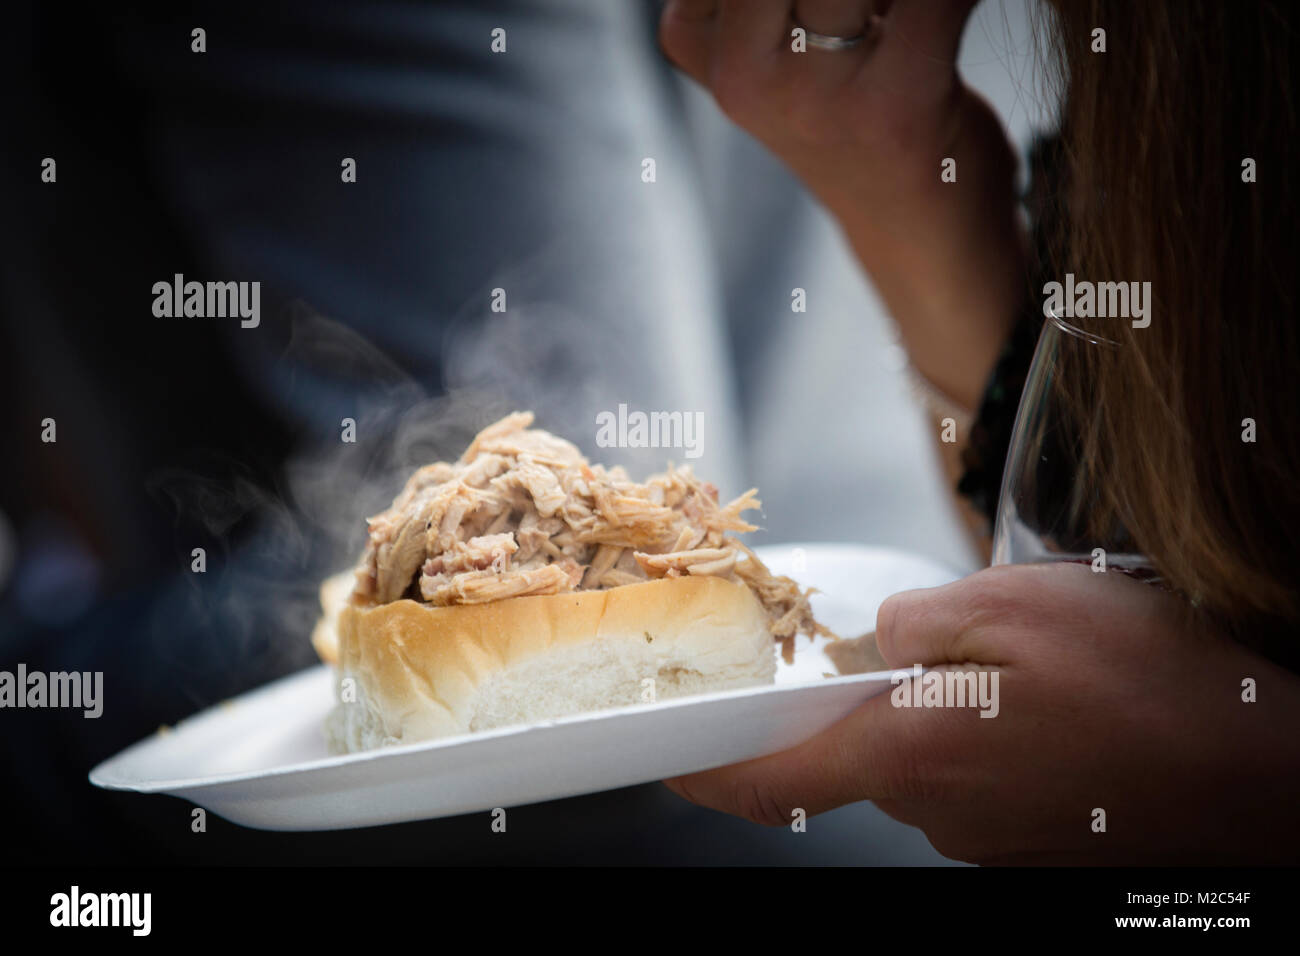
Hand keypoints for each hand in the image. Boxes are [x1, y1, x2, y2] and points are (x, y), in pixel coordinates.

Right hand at [659, 0, 1025, 407]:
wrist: (920, 233)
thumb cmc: (862, 114)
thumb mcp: (786, 43)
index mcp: (702, 41)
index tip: (860, 6)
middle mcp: (742, 75)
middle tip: (890, 8)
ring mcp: (812, 98)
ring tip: (910, 17)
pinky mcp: (895, 108)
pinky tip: (965, 10)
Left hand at [663, 563, 1299, 863]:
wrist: (1260, 774)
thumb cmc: (1144, 687)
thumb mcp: (1012, 605)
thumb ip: (918, 622)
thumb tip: (883, 642)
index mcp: (911, 755)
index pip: (773, 778)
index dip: (708, 769)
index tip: (667, 757)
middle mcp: (938, 813)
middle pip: (864, 749)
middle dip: (879, 693)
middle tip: (948, 642)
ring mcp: (988, 836)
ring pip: (930, 756)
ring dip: (953, 706)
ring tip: (1034, 668)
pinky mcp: (1031, 841)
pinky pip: (982, 775)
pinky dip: (996, 733)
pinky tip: (1059, 704)